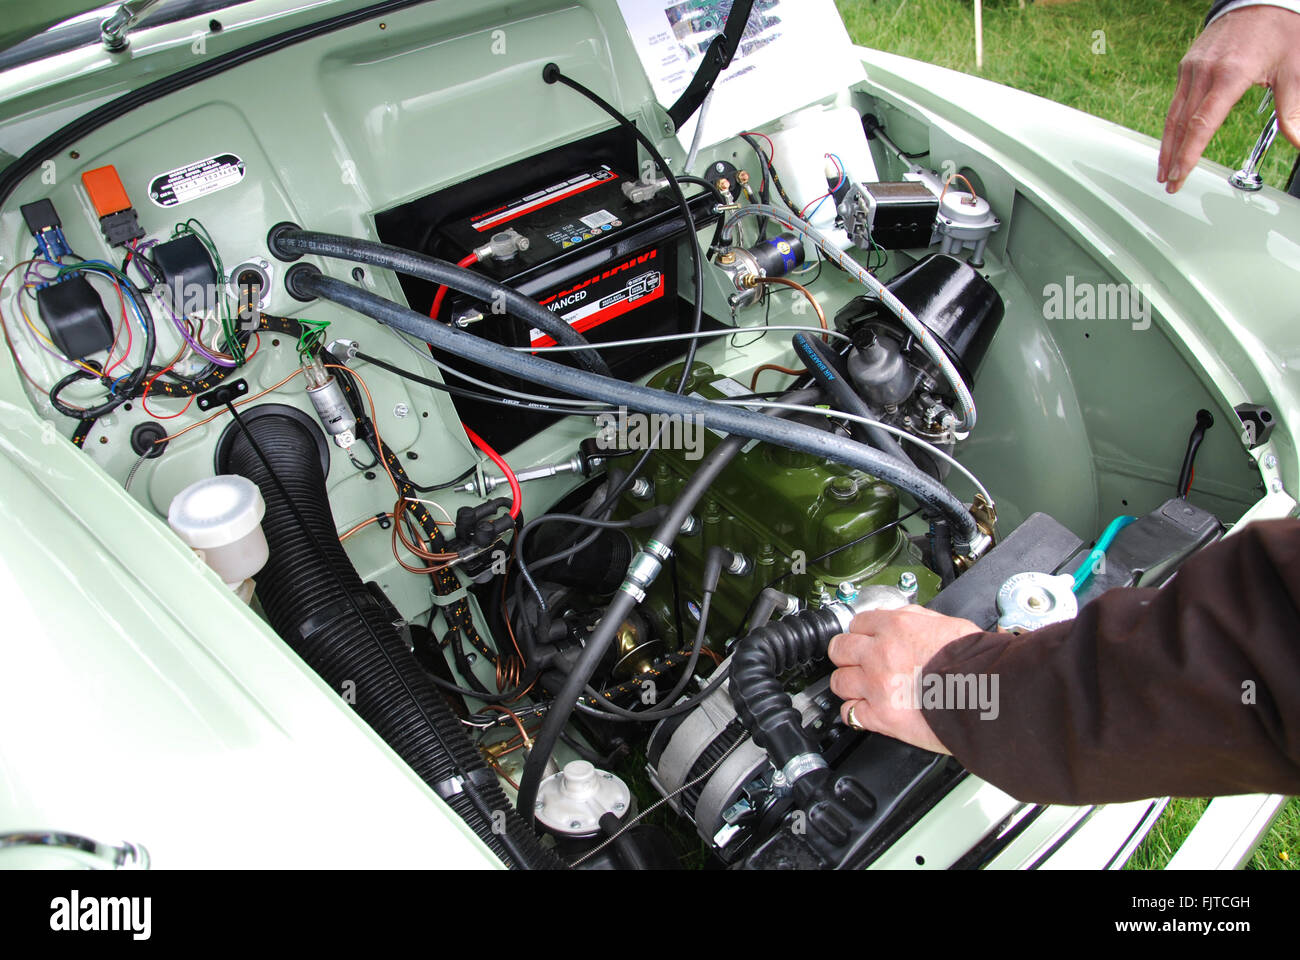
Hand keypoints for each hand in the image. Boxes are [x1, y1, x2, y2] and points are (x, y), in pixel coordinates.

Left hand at [827, 606, 981, 754]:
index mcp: (896, 626)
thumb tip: (902, 618)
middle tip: (858, 663)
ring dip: (850, 684)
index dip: (862, 634)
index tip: (865, 640)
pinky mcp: (880, 716)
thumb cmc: (977, 663)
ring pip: (839, 681)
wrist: (989, 695)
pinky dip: (856, 713)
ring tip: (864, 689)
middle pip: (839, 649)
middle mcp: (880, 653)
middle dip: (848, 656)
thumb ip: (918, 619)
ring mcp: (876, 685)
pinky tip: (868, 711)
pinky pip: (849, 713)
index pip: (857, 623)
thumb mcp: (948, 625)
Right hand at [1158, 5, 1299, 193]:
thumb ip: (1292, 109)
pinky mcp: (1188, 65)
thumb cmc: (1279, 31)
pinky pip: (1176, 100)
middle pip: (1182, 124)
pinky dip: (1171, 125)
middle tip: (1169, 183)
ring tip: (1164, 169)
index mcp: (1231, 75)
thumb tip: (1299, 140)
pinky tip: (1171, 140)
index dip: (1189, 153)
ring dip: (1167, 145)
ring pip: (1173, 114)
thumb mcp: (1293, 70)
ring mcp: (1193, 67)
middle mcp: (1205, 71)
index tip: (1180, 175)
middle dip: (1173, 158)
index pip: (1202, 124)